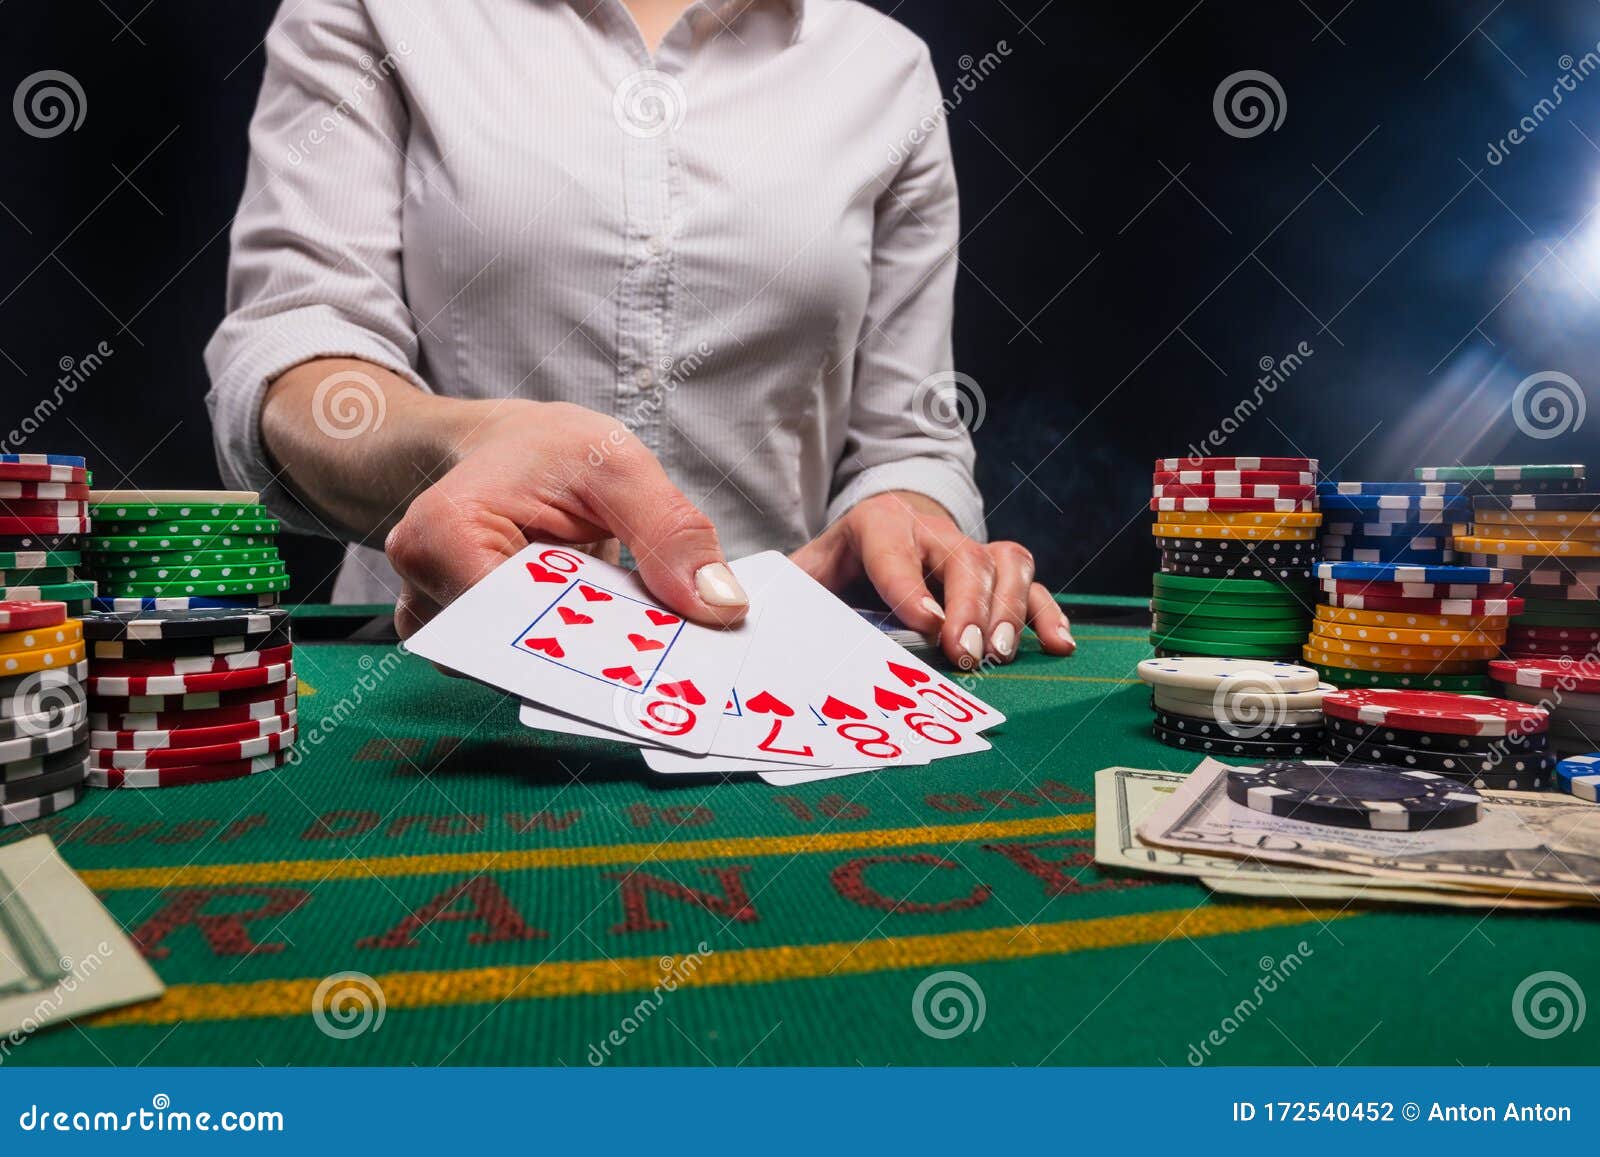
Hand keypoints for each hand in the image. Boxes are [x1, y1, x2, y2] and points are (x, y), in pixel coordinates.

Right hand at [385, 400, 746, 637]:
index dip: (596, 645)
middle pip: (523, 658)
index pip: (519, 624)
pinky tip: (616, 641)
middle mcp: (426, 592)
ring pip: (529, 672)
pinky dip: (580, 661)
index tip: (665, 655)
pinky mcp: (469, 649)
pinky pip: (531, 671)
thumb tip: (721, 607)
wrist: (502, 453)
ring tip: (647, 643)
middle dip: (602, 661)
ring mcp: (441, 627)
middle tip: (675, 661)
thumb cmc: (545, 452)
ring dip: (593, 661)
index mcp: (445, 535)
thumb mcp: (619, 465)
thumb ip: (670, 531)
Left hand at [790, 491, 1075, 667]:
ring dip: (1008, 611)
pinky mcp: (997, 573)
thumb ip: (785, 590)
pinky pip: (1030, 585)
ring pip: (1004, 563)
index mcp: (877, 523)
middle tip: (965, 653)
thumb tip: (740, 609)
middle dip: (967, 607)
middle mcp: (931, 530)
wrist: (874, 539)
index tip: (926, 626)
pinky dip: (1045, 615)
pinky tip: (1056, 647)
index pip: (894, 551)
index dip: (910, 587)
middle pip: (961, 558)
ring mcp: (969, 550)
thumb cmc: (836, 569)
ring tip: (998, 653)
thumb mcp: (804, 573)